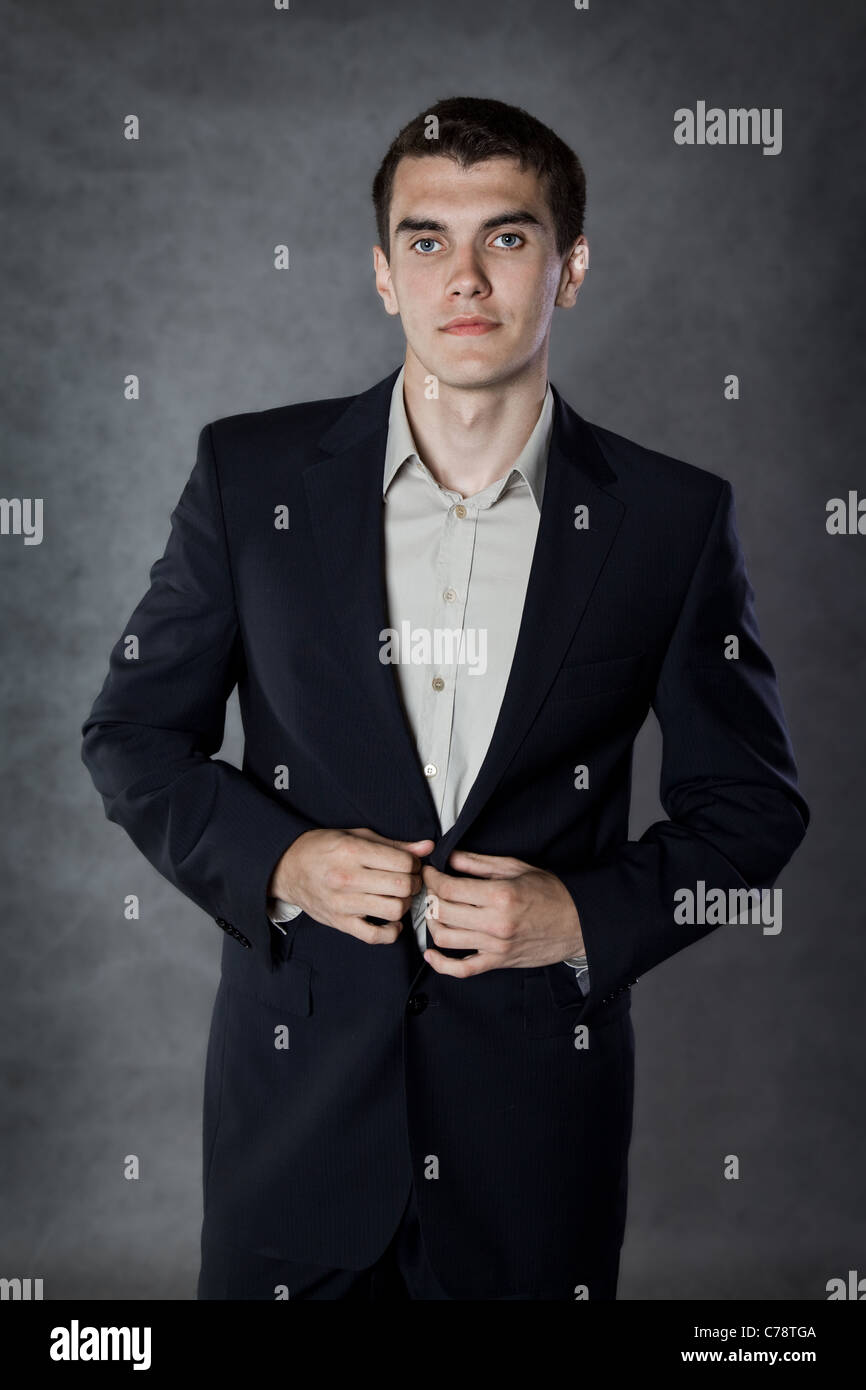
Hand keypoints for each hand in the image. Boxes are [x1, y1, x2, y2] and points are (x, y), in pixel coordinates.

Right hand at [268, 827, 434, 944]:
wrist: (287, 867)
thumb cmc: (323, 848)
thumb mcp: (357, 836)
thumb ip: (394, 844)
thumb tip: (427, 847)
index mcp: (352, 851)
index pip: (403, 862)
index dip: (414, 863)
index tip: (410, 864)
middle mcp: (347, 878)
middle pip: (402, 886)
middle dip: (414, 883)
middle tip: (409, 880)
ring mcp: (343, 903)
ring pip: (394, 910)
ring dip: (404, 904)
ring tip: (398, 896)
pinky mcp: (340, 922)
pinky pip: (375, 936)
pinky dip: (391, 932)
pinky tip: (392, 921)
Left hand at [421, 850, 583, 976]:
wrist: (578, 923)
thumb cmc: (550, 892)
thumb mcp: (515, 868)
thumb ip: (478, 863)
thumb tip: (449, 857)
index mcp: (499, 895)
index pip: (449, 888)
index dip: (432, 878)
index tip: (429, 872)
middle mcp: (495, 923)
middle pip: (442, 912)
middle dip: (430, 897)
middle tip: (431, 889)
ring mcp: (496, 946)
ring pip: (446, 939)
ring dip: (432, 924)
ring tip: (435, 912)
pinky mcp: (499, 962)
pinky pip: (462, 970)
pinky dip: (441, 964)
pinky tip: (432, 954)